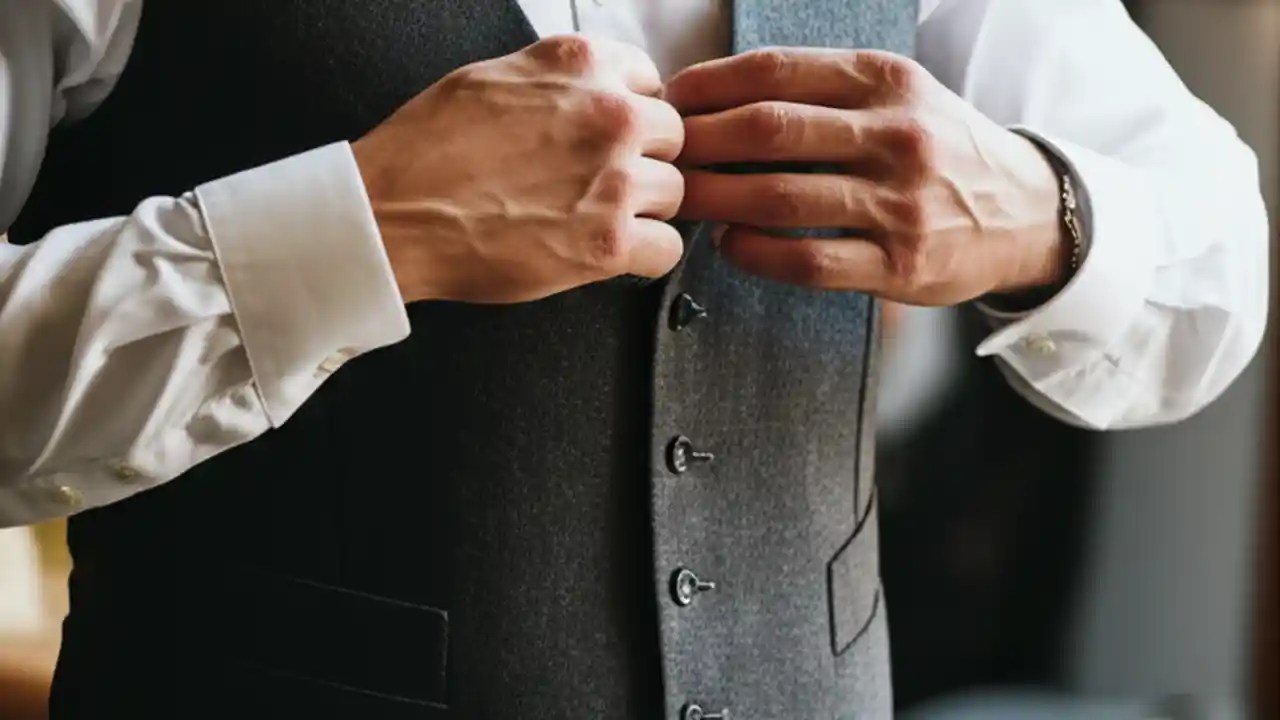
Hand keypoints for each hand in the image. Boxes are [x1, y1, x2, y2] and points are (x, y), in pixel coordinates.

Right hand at [353, 36, 684, 303]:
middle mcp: (608, 114)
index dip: (631, 116)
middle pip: (672, 138)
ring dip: (643, 210)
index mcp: (580, 64)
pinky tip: (604, 252)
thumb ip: (558, 82)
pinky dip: (641, 256)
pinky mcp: (609, 242)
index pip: (650, 82)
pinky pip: (666, 249)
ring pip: (675, 194)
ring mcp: (614, 179)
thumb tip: (593, 93)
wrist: (392, 213)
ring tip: (592, 220)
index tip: (609, 139)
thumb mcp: (494, 77)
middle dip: (643, 161)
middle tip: (599, 184)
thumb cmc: (428, 150)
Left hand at [666, 48, 1065, 304]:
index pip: (777, 71)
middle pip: (769, 131)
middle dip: (699, 141)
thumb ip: (826, 90)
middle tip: (661, 155)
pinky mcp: (901, 265)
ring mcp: (901, 204)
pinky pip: (809, 261)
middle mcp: (897, 135)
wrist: (1026, 210)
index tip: (670, 99)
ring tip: (680, 200)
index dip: (709, 84)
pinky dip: (756, 253)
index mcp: (888, 81)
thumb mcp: (899, 95)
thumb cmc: (940, 148)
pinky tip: (730, 243)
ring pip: (781, 198)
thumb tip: (721, 97)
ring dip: (715, 199)